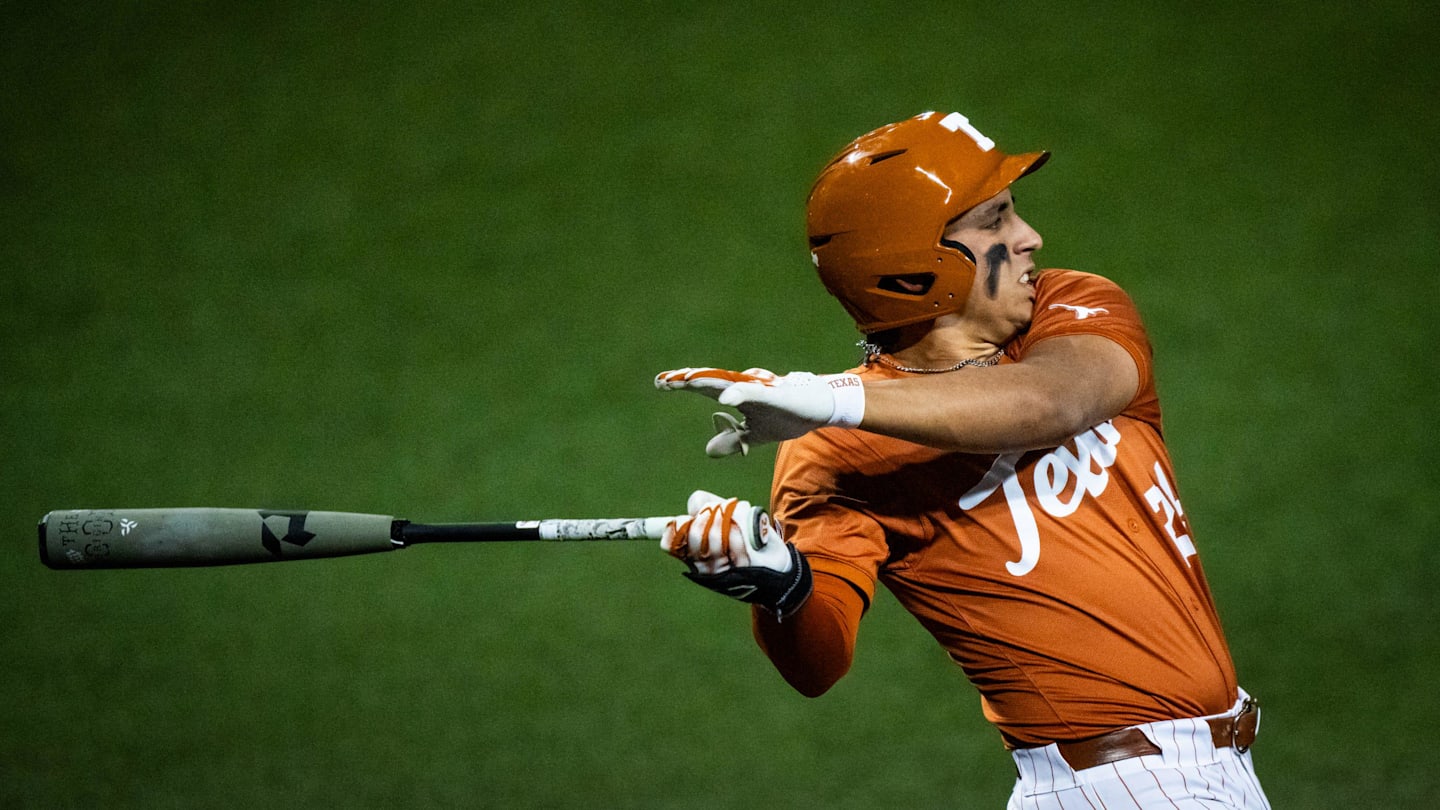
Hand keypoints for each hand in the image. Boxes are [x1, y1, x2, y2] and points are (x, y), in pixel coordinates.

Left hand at [655, 367, 864, 456]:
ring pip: (727, 383)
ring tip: (683, 380)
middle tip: (662, 380)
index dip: (682, 385)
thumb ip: (733, 441)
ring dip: (705, 382)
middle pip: (709, 382)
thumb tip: (708, 451)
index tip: (660, 384)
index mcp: (737, 396)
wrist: (818, 408)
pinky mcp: (773, 394)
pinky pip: (753, 395)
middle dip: (686, 380)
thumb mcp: (754, 436)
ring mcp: (757, 390)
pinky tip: (724, 397)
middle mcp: (743, 388)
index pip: (705, 389)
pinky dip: (738, 395)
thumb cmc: (787, 415)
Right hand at [661, 490, 811, 618]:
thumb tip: (695, 505)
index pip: (671, 543)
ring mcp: (724, 571)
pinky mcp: (743, 571)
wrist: (778, 564)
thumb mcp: (725, 515)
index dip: (676, 527)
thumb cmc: (748, 538)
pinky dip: (740, 531)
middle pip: (694, 537)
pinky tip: (745, 530)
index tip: (687, 517)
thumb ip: (706, 503)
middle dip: (708, 516)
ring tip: (736, 518)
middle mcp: (704, 567)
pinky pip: (736, 546)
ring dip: (727, 519)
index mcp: (694, 554)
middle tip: (721, 513)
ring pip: (714, 539)